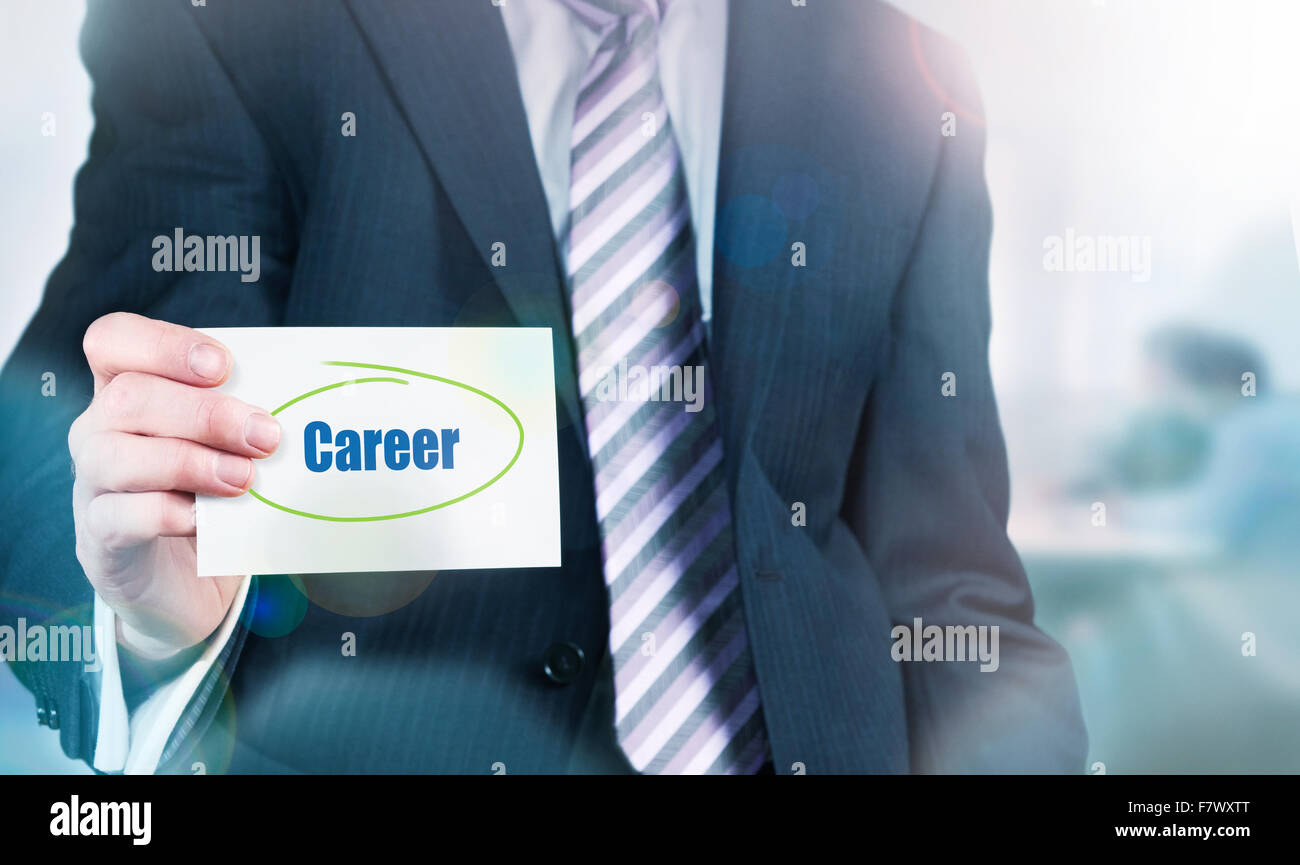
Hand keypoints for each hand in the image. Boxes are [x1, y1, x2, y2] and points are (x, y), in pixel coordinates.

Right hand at [69, 313, 279, 658]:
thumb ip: (245, 417)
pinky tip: (206, 520)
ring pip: (115, 456)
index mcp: (127, 390)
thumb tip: (308, 402)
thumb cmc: (209, 495)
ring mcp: (92, 485)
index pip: (113, 340)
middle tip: (266, 436)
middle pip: (127, 397)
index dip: (163, 344)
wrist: (182, 581)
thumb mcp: (226, 446)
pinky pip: (121, 516)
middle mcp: (98, 430)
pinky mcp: (101, 539)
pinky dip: (168, 513)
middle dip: (204, 412)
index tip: (223, 366)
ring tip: (245, 479)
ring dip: (190, 462)